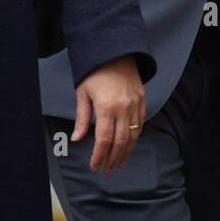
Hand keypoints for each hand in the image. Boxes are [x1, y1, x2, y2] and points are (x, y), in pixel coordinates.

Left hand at [73, 56, 145, 173]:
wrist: (115, 51)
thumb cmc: (95, 71)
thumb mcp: (83, 94)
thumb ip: (82, 118)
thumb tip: (78, 138)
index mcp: (106, 107)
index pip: (104, 139)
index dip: (99, 156)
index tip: (95, 166)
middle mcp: (123, 108)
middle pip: (120, 141)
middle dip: (113, 158)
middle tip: (107, 169)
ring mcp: (135, 104)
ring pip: (133, 135)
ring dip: (126, 152)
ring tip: (119, 163)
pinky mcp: (142, 100)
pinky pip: (141, 124)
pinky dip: (135, 137)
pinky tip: (129, 144)